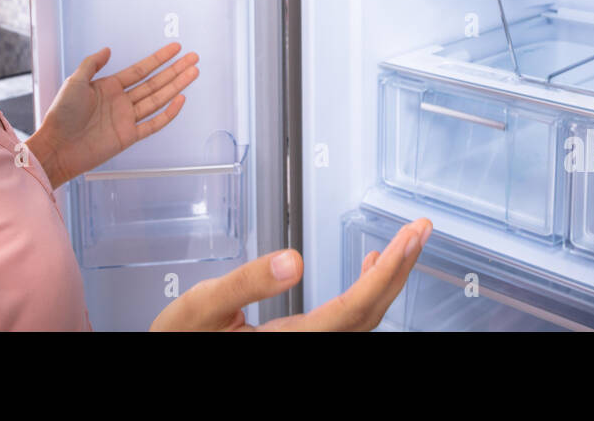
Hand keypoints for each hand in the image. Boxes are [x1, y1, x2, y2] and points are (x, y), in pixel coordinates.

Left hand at [29, 43, 198, 187]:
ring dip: (177, 86)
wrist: (57, 147)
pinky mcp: (129, 136)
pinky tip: (180, 100)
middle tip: (193, 58)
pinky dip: (169, 113)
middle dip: (175, 69)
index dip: (159, 58)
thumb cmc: (61, 115)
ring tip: (193, 73)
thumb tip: (107, 50)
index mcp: (109, 87)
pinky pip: (154, 124)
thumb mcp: (75, 81)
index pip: (141, 69)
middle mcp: (122, 101)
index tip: (175, 48)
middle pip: (155, 82)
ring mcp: (127, 118)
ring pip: (158, 99)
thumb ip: (92, 64)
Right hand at [149, 218, 431, 330]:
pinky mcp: (306, 343)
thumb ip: (246, 283)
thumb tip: (294, 259)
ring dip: (388, 278)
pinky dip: (368, 290)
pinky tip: (371, 265)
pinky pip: (350, 322)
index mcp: (289, 343)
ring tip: (406, 239)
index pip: (353, 309)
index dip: (387, 273)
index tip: (409, 238)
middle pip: (369, 314)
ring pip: (364, 319)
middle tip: (421, 227)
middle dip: (400, 268)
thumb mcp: (201, 308)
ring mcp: (311, 349)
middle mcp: (310, 349)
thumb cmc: (179, 341)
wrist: (172, 365)